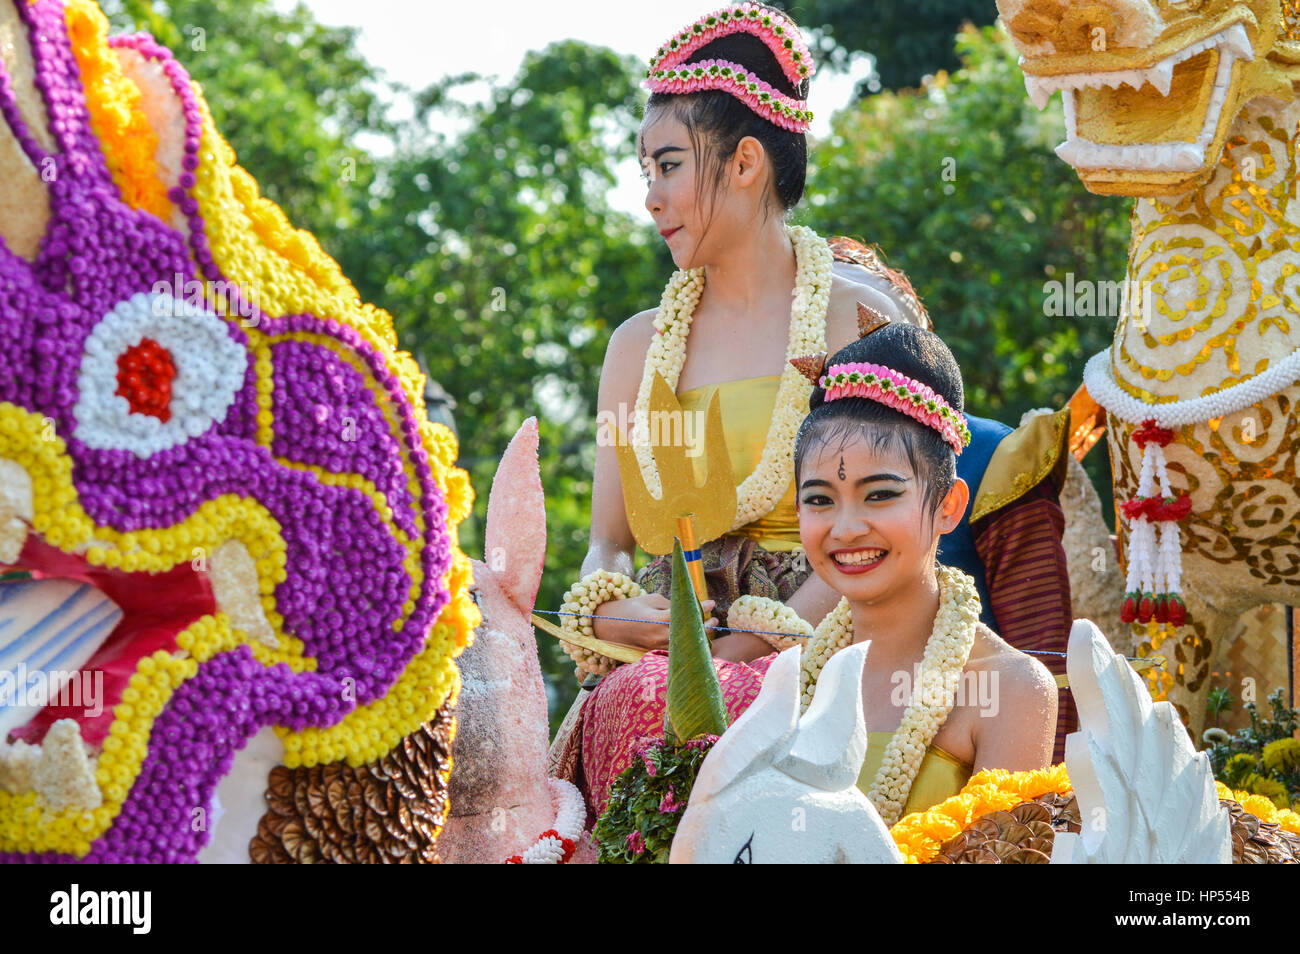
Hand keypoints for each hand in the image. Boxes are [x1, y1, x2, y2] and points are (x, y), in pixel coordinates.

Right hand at [591, 594, 716, 651]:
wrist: (606, 626)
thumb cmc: (629, 609)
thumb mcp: (649, 600)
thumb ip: (669, 605)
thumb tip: (686, 609)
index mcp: (656, 620)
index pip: (684, 615)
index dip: (700, 608)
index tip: (712, 603)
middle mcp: (657, 637)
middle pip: (687, 634)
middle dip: (703, 627)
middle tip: (714, 620)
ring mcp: (655, 648)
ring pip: (682, 645)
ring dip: (696, 638)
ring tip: (707, 629)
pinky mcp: (652, 654)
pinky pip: (673, 651)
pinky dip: (684, 645)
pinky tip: (692, 640)